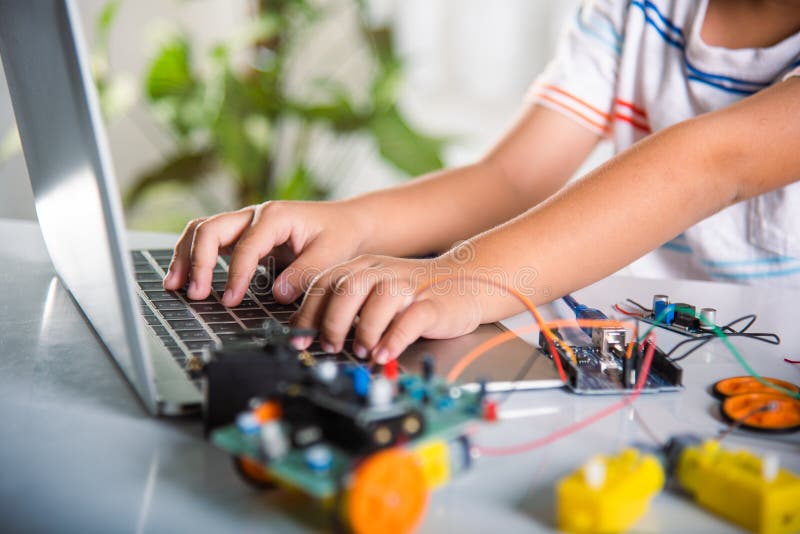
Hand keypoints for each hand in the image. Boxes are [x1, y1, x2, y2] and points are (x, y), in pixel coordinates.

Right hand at [163, 200, 370, 305]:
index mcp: (276, 216)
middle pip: (211, 229)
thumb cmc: (338, 235)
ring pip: (203, 231)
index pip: (246, 246)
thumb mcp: (331, 254)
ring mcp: (245, 222)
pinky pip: (209, 239)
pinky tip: (186, 278)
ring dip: (186, 256)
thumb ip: (305, 274)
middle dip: (198, 261)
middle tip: (196, 293)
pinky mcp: (242, 235)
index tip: (230, 301)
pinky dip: (193, 256)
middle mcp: (254, 215)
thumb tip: (278, 294)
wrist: (345, 223)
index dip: (235, 275)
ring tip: (175, 285)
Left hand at [291, 255, 483, 362]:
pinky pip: (410, 319)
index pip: (324, 284)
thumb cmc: (413, 295)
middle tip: (330, 346)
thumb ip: (345, 306)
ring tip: (361, 350)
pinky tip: (383, 354)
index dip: (308, 313)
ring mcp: (408, 286)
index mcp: (362, 268)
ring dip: (364, 329)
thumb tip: (311, 335)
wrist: (466, 283)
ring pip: (377, 299)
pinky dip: (393, 339)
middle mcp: (382, 272)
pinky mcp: (432, 304)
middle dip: (332, 322)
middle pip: (347, 288)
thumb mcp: (373, 293)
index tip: (299, 340)